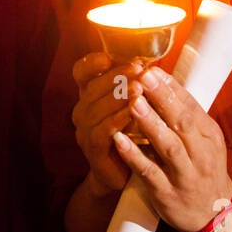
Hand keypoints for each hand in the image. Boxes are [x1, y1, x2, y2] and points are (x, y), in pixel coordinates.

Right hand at [70, 52, 145, 193]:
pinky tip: (133, 114)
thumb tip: (150, 64)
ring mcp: (84, 131)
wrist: (125, 174)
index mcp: (90, 95)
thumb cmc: (133, 135)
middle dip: (117, 76)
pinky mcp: (93, 150)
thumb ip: (135, 86)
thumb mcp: (133, 106)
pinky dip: (116, 120)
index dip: (92, 63)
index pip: (82, 72)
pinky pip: (102, 132)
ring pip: (96, 108)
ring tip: (139, 88)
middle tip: (138, 68)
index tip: (110, 57)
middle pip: (92, 87)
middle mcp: (83, 111)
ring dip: (118, 97)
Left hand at [110, 65, 231, 231]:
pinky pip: (150, 172)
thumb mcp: (203, 141)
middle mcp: (200, 154)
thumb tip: (163, 82)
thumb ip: (185, 115)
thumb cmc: (202, 170)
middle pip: (181, 122)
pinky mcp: (167, 193)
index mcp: (208, 136)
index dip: (171, 88)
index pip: (191, 106)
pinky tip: (119, 140)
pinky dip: (134, 155)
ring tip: (132, 101)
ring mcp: (184, 175)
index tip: (152, 69)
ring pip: (168, 146)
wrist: (213, 215)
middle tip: (142, 76)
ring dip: (149, 123)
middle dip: (161, 98)